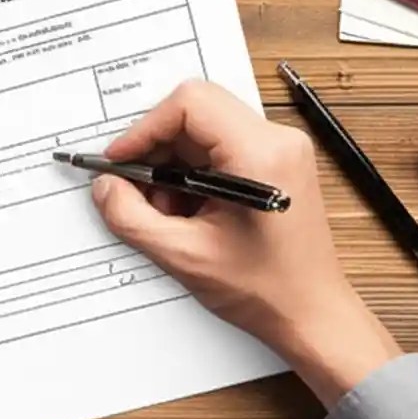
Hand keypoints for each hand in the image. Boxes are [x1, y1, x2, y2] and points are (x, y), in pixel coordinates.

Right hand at [91, 80, 400, 406]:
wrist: (311, 314)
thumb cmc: (269, 290)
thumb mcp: (185, 256)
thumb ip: (132, 217)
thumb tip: (106, 187)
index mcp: (261, 154)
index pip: (190, 104)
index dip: (145, 129)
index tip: (121, 159)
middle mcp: (277, 141)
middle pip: (195, 113)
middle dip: (158, 150)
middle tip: (138, 190)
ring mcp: (280, 149)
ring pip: (204, 130)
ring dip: (174, 165)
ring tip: (169, 212)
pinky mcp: (276, 162)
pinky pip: (220, 148)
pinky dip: (193, 173)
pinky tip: (188, 212)